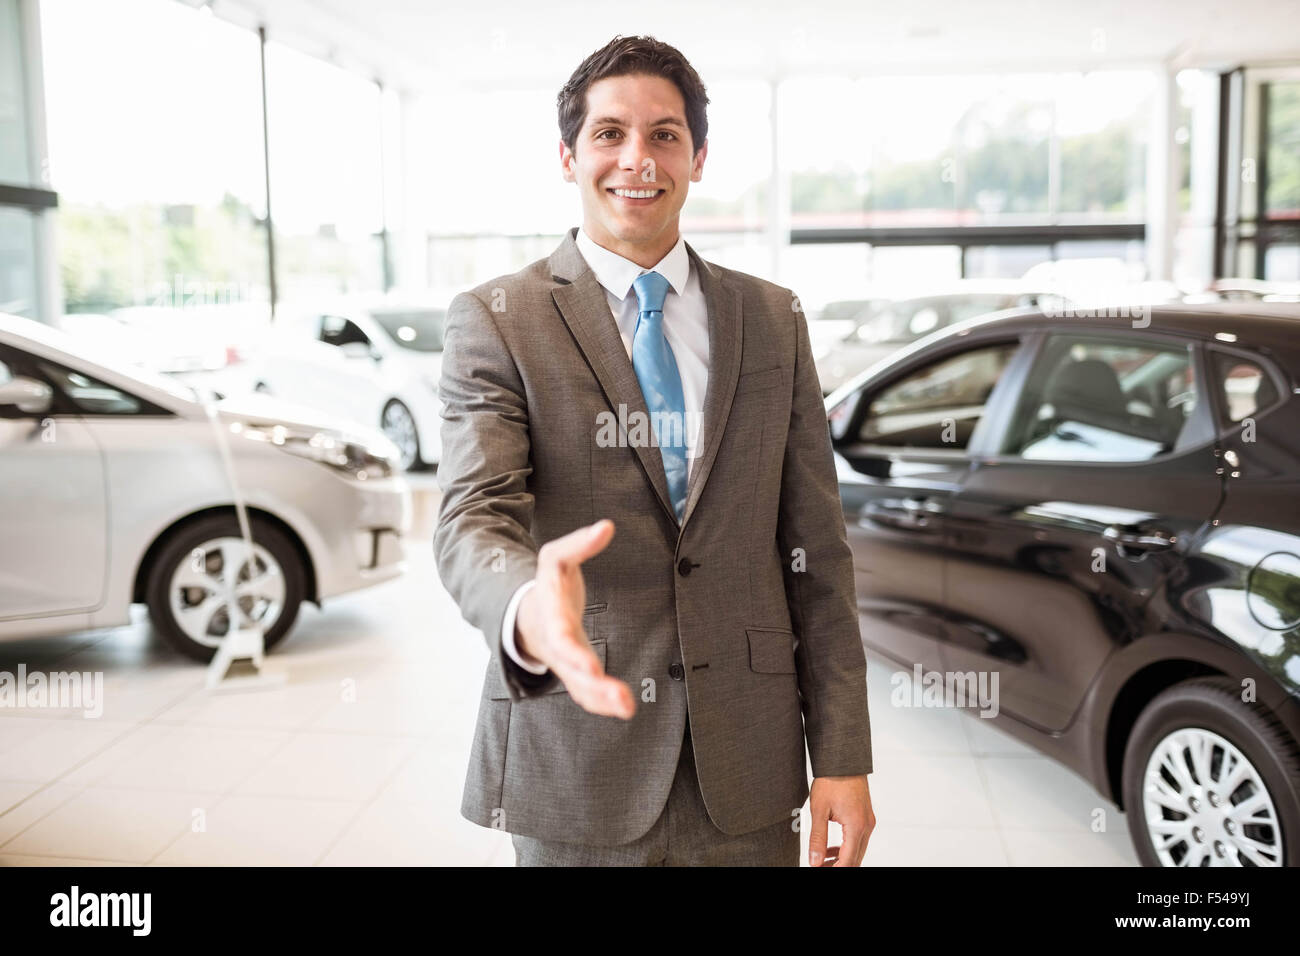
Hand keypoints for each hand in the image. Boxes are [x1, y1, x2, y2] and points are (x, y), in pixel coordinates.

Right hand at [515, 518, 635, 718]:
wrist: (527, 613)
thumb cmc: (548, 583)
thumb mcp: (556, 556)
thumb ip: (580, 543)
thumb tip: (608, 526)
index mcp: (550, 614)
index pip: (560, 636)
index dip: (573, 652)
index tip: (592, 667)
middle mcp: (556, 642)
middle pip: (571, 668)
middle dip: (590, 683)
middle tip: (617, 697)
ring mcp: (564, 660)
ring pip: (579, 685)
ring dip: (601, 698)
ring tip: (626, 706)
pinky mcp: (575, 670)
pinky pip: (585, 692)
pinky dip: (601, 703)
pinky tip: (623, 708)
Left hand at [809, 774, 873, 866]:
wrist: (843, 760)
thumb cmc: (831, 781)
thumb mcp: (819, 810)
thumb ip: (817, 838)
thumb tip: (815, 861)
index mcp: (856, 825)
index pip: (848, 861)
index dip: (833, 869)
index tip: (818, 870)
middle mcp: (867, 826)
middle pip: (856, 859)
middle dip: (838, 867)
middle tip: (819, 867)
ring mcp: (868, 821)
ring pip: (858, 851)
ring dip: (842, 859)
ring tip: (822, 860)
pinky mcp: (866, 817)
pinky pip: (859, 839)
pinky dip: (846, 847)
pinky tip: (831, 848)